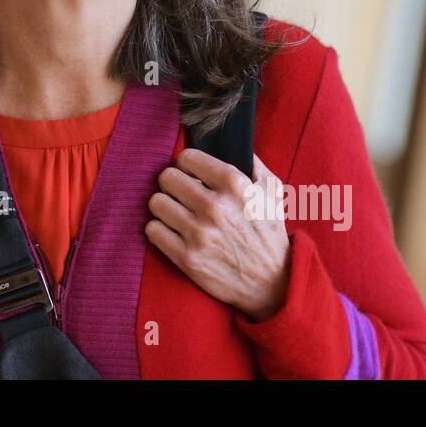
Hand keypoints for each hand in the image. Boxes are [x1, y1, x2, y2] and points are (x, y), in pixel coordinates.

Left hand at [146, 149, 290, 321]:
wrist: (273, 284)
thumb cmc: (269, 234)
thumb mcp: (272, 193)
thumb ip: (254, 164)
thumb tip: (234, 142)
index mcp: (235, 185)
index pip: (187, 158)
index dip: (186, 165)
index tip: (190, 174)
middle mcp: (214, 206)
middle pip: (166, 178)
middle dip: (173, 184)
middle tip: (181, 195)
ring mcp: (199, 233)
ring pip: (156, 202)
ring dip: (164, 207)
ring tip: (177, 213)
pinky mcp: (187, 258)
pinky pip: (153, 230)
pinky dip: (160, 230)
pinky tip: (173, 232)